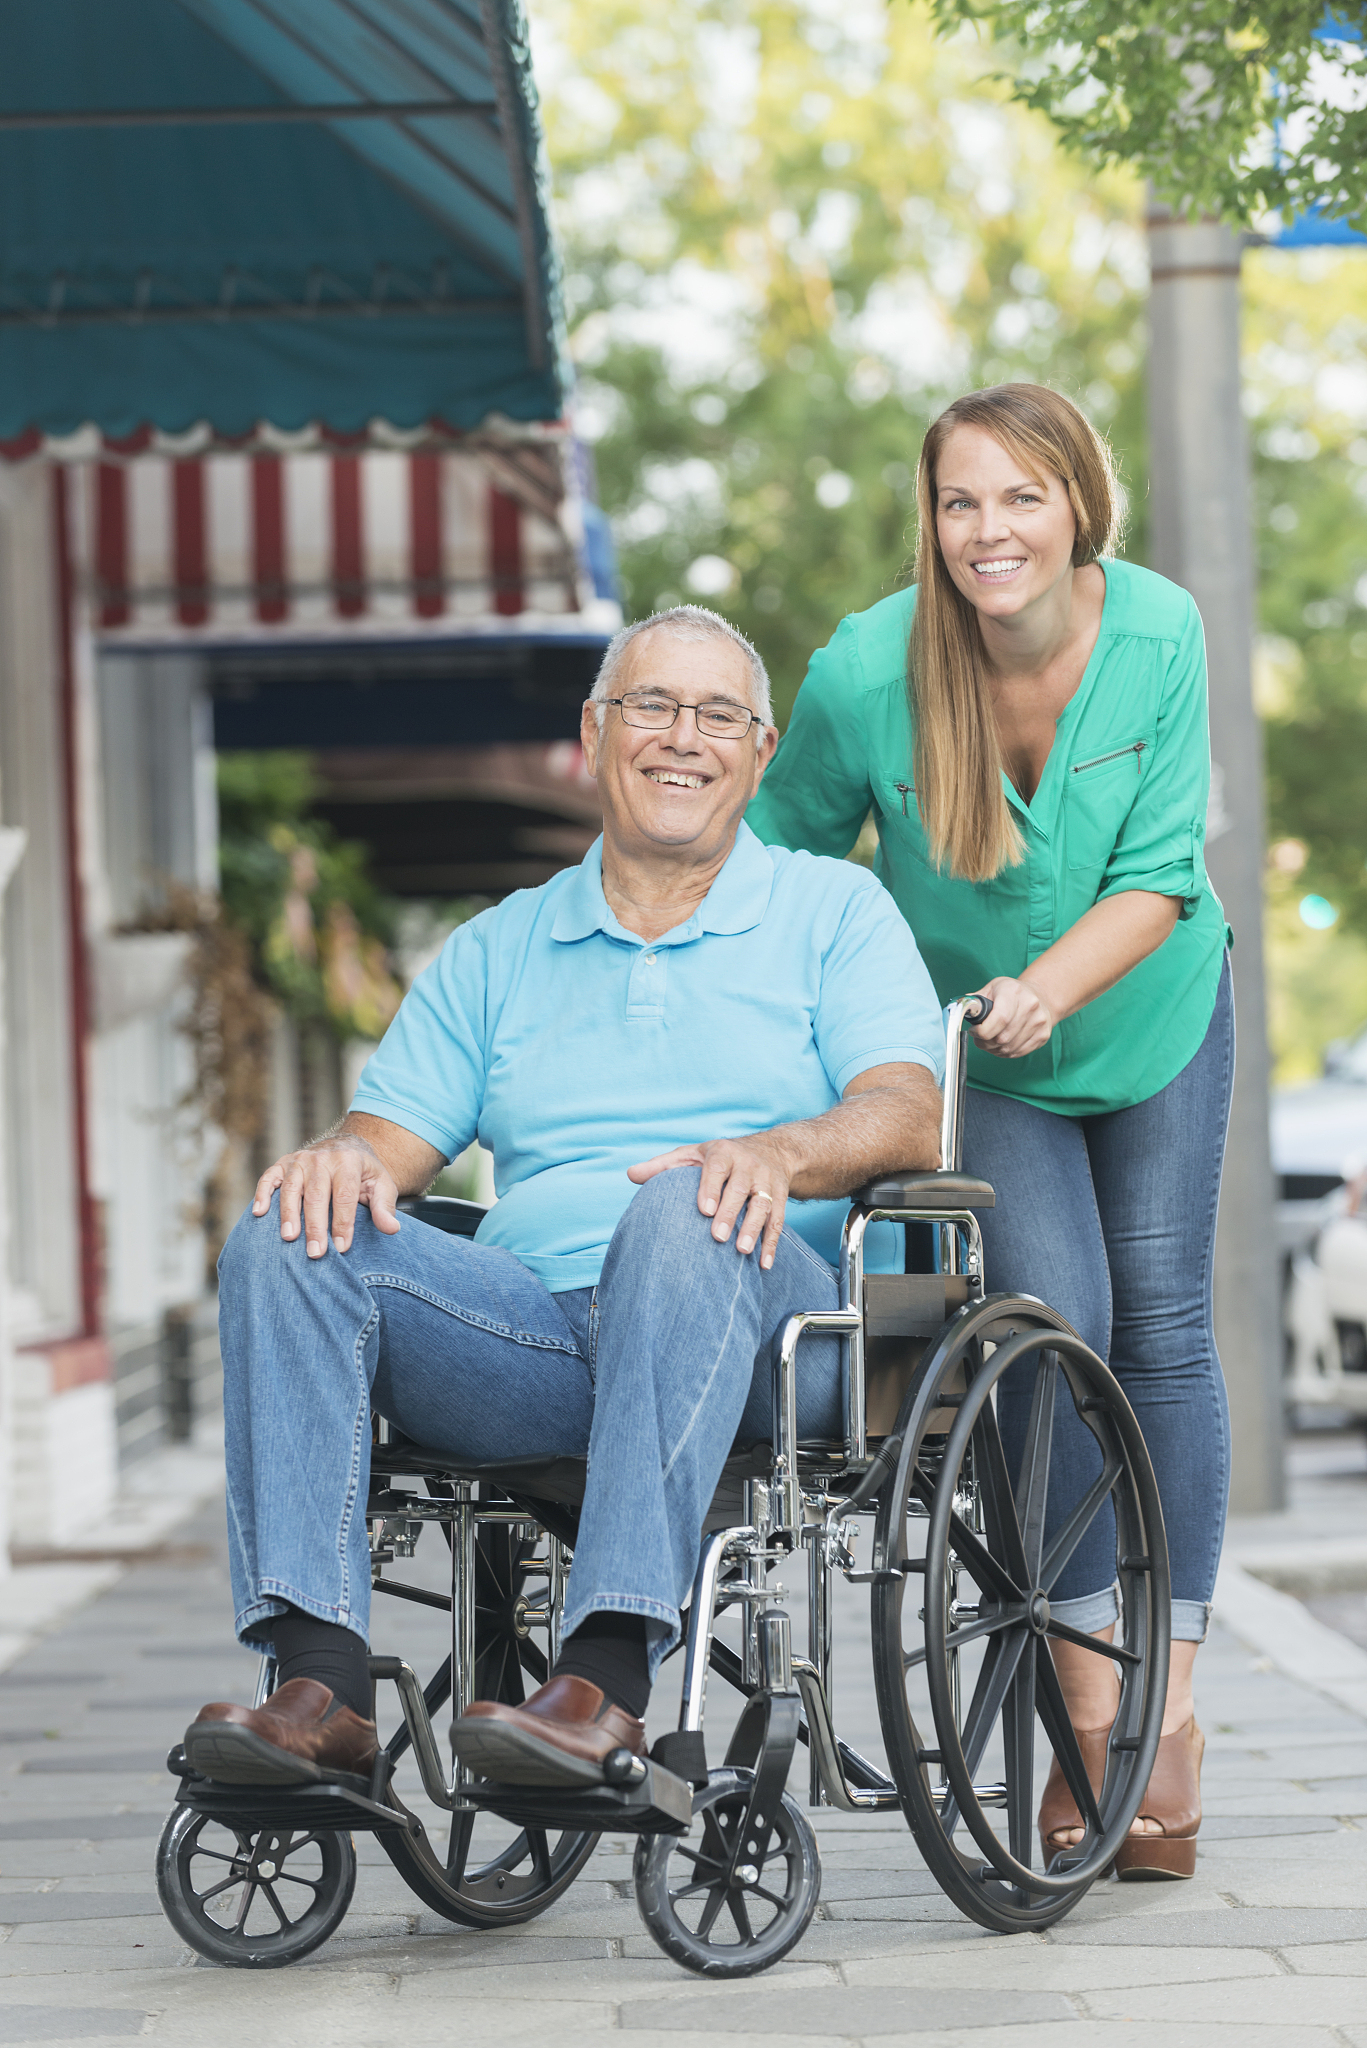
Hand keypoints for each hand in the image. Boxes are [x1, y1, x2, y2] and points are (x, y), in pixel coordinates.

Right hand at [253, 1134, 401, 1257]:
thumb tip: (392, 1229)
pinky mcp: (283, 1164)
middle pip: (316, 1195)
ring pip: (291, 1189)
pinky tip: (259, 1213)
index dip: (343, 1223)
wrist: (346, 1147)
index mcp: (348, 1162)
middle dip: (316, 1226)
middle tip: (315, 1253)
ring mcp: (300, 1160)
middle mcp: (321, 1159)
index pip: (344, 1196)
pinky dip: (262, 1194)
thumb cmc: (364, 1173)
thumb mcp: (381, 1185)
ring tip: (289, 1237)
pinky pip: (269, 1178)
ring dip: (289, 1214)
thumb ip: (385, 1207)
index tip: (342, 1248)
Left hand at [628, 1136, 791, 1268]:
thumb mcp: (693, 1154)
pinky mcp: (781, 1197)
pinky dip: (772, 1243)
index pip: (717, 1168)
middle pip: (741, 1189)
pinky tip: (764, 1264)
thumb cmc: (722, 1157)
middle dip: (730, 1213)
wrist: (772, 1150)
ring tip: (743, 1251)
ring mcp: (767, 1182)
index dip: (710, 1188)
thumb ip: (663, 1165)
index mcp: (723, 1153)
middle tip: (718, 1237)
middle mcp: (748, 1165)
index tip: (703, 1210)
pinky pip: (778, 1221)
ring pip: (763, 1205)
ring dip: (754, 1229)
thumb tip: (631, 1174)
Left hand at [969, 976, 1054, 1058]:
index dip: (982, 1031)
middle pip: (1003, 1037)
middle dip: (985, 1042)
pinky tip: (999, 1046)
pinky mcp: (1043, 1035)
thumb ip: (975, 1000)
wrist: (1041, 996)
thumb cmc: (1011, 993)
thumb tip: (960, 1010)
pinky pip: (1019, 1052)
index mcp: (1014, 991)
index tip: (974, 1031)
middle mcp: (1030, 1006)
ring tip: (988, 1042)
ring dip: (994, 1049)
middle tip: (979, 1039)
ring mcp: (1039, 1022)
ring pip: (1009, 1047)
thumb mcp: (992, 988)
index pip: (999, 1019)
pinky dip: (1005, 1053)